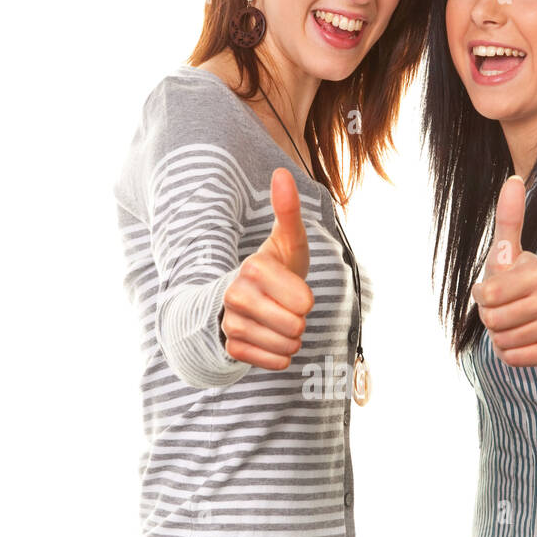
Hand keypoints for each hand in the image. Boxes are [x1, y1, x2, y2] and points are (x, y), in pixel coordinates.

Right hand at [221, 168, 313, 368]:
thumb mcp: (287, 241)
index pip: (304, 302)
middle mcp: (236, 295)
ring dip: (291, 339)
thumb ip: (288, 211)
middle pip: (295, 326)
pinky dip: (280, 356)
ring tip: (280, 322)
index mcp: (253, 268)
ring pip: (286, 347)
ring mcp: (230, 323)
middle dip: (300, 320)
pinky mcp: (231, 348)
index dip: (306, 299)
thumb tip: (281, 173)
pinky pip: (273, 363)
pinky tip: (271, 340)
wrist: (247, 299)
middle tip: (287, 308)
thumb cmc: (276, 268)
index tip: (293, 289)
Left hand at [471, 175, 536, 367]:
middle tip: (505, 312)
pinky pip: (515, 358)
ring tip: (515, 326)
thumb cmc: (520, 285)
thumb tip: (513, 179)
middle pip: (493, 320)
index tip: (493, 292)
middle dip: (491, 320)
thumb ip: (509, 220)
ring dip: (500, 338)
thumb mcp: (510, 254)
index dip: (482, 298)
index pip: (488, 295)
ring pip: (503, 341)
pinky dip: (511, 354)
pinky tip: (523, 342)